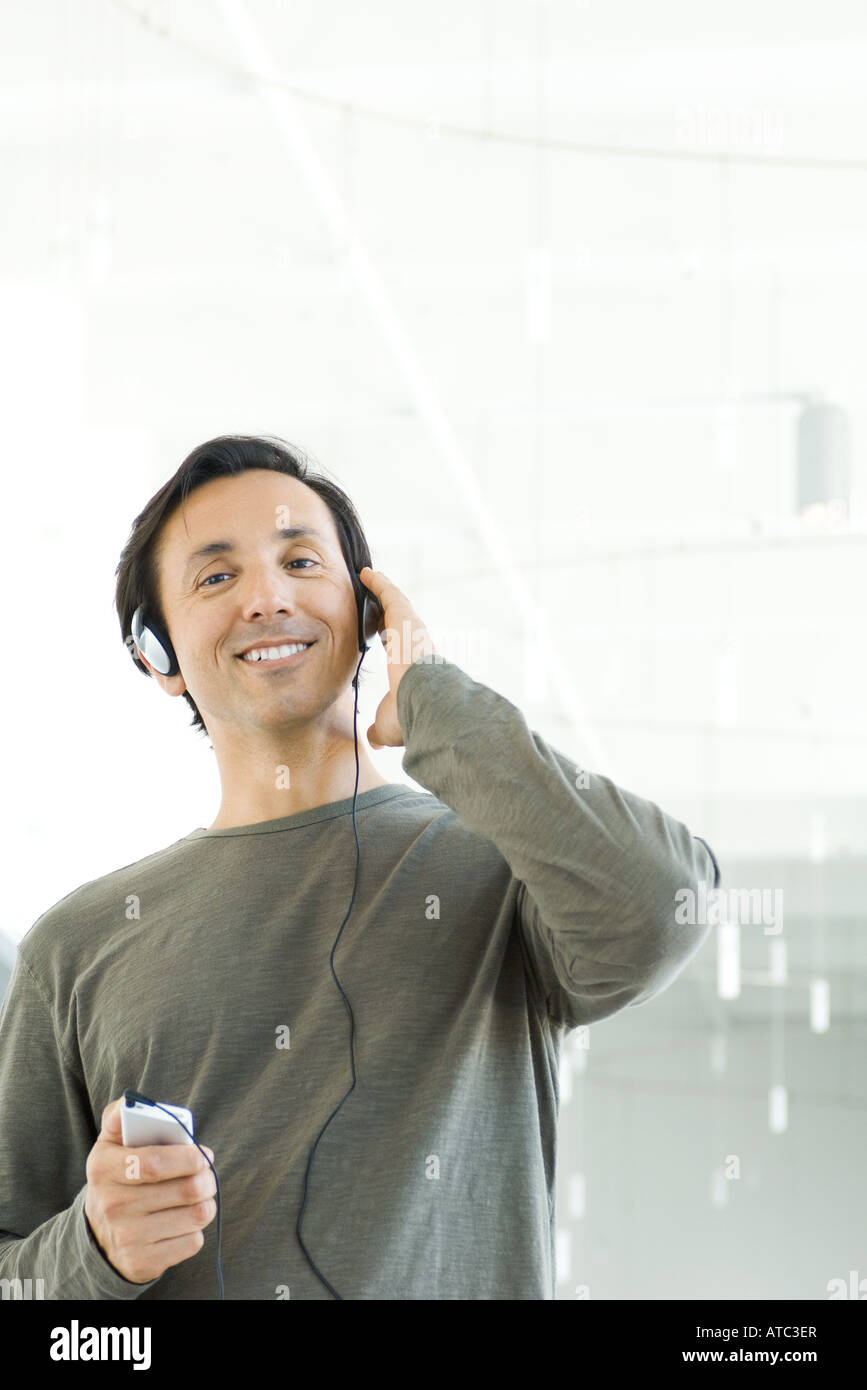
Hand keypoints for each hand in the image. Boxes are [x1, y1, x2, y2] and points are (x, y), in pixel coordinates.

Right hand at [84, 1097, 216, 1284]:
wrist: (100, 1233)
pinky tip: (183, 1221)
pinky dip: (196, 1229)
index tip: (204, 1154)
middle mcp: (111, 1205)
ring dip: (207, 1202)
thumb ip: (121, 1116)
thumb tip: (131, 1103)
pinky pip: (192, 1242)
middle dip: (207, 1178)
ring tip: (199, 1194)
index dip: (189, 1157)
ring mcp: (126, 1237)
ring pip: (196, 1216)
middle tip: (208, 1174)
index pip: (153, 1163)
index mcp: (103, 1167)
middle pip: (186, 1190)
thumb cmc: (118, 1176)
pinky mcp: (141, 1262)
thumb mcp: (111, 1144)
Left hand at [359, 566, 439, 749]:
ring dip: (383, 590)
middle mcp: (418, 644)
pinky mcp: (405, 616)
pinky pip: (389, 593)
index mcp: (415, 667)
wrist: (427, 706)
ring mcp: (413, 629)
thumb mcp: (389, 725)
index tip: (382, 635)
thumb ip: (379, 728)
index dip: (391, 639)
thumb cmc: (412, 718)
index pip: (402, 648)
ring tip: (369, 578)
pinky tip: (365, 573)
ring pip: (397, 604)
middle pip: (402, 622)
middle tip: (376, 599)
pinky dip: (377, 582)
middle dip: (389, 610)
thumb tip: (373, 738)